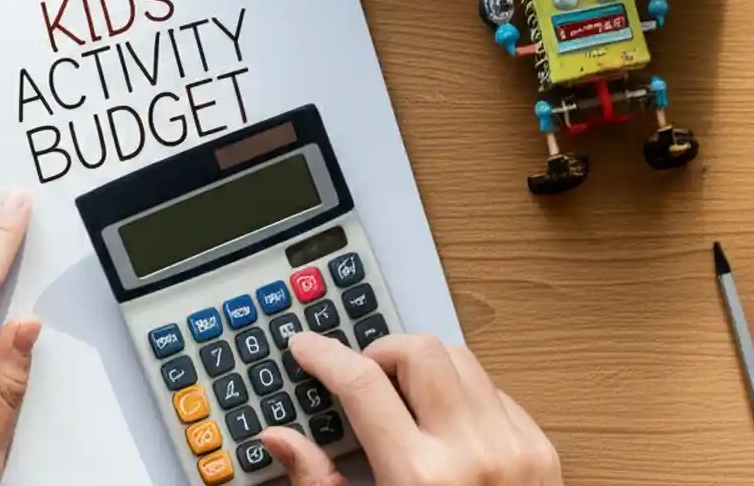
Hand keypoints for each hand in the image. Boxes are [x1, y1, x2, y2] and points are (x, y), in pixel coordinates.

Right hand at [263, 334, 561, 485]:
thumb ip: (319, 481)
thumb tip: (277, 438)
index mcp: (418, 476)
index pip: (363, 384)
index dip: (325, 355)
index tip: (305, 346)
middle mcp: (471, 452)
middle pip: (418, 352)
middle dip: (381, 353)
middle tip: (362, 378)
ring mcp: (513, 447)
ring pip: (461, 358)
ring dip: (424, 366)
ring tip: (403, 396)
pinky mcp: (541, 450)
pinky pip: (494, 390)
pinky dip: (463, 393)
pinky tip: (445, 423)